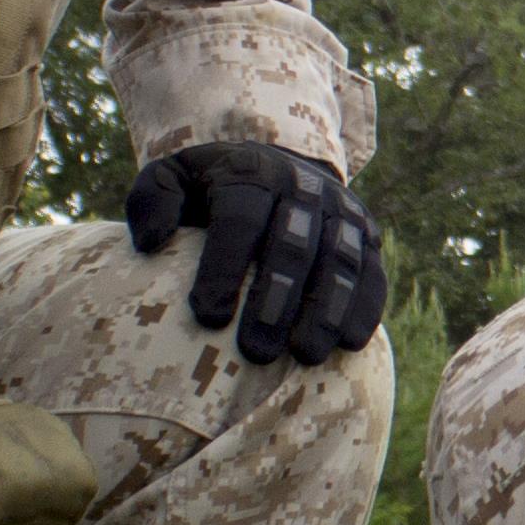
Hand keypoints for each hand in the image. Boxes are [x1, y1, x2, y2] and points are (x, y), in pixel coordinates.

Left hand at [125, 141, 387, 367]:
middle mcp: (302, 186)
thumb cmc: (209, 191)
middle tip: (257, 352)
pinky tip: (347, 342)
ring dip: (325, 310)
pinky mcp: (367, 234)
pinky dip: (365, 306)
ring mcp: (341, 210)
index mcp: (250, 172)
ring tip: (305, 356)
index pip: (240, 216)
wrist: (277, 168)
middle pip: (293, 244)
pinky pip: (373, 271)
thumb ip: (152, 201)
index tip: (207, 318)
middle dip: (276, 301)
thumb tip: (152, 242)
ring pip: (340, 261)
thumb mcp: (171, 178)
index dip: (225, 267)